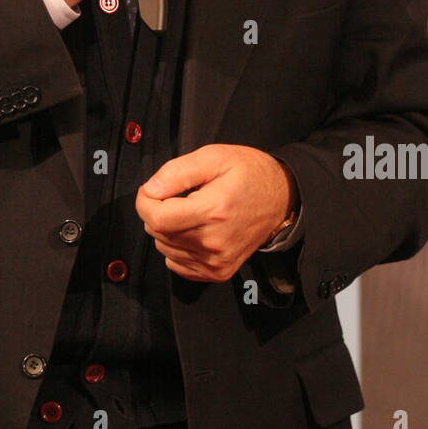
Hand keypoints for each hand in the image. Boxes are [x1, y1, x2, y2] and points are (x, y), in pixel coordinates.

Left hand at [135, 144, 295, 281]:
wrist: (282, 198)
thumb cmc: (250, 173)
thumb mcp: (214, 157)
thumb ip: (178, 172)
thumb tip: (150, 189)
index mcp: (214, 210)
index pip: (156, 219)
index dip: (145, 201)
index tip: (153, 189)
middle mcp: (214, 241)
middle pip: (158, 234)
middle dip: (157, 212)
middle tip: (176, 196)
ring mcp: (217, 261)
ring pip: (165, 248)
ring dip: (168, 229)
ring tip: (189, 212)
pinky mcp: (219, 271)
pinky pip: (177, 264)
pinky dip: (177, 247)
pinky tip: (193, 230)